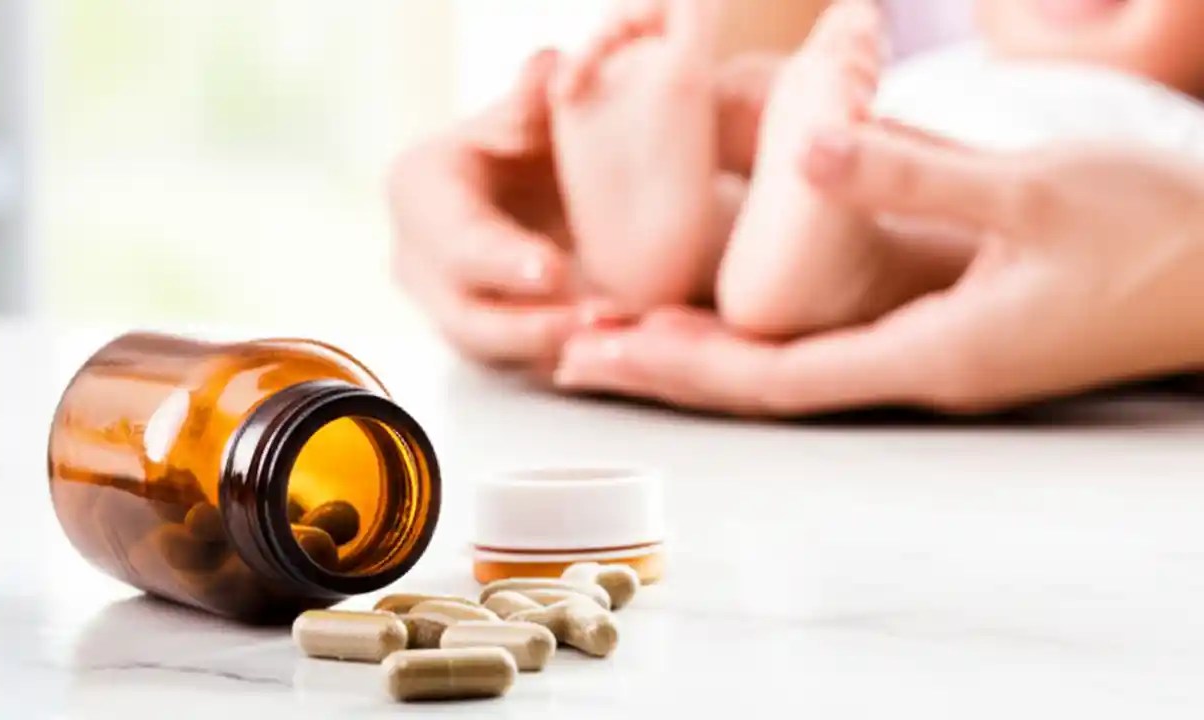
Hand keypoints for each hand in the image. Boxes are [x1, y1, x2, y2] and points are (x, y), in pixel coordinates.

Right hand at [388, 50, 578, 365]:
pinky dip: (564, 363)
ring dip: (552, 353)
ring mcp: (448, 308)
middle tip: (592, 320)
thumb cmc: (531, 139)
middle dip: (528, 327)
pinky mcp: (486, 342)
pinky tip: (609, 355)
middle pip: (464, 314)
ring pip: (494, 353)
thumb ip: (534, 98)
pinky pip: (521, 366)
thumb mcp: (530, 113)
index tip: (551, 269)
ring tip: (610, 340)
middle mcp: (420, 261)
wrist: (545, 182)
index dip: (500, 259)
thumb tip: (551, 71)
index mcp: (420, 191)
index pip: (454, 236)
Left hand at [553, 125, 1203, 414]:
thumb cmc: (1156, 229)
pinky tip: (716, 304)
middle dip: (666, 367)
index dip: (682, 364)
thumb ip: (917, 172)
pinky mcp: (940, 326)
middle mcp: (915, 369)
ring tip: (614, 332)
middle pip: (764, 384)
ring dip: (701, 351)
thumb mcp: (1035, 190)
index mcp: (932, 353)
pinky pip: (825, 337)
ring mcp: (926, 353)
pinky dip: (758, 326)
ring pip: (788, 364)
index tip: (602, 348)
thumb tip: (809, 149)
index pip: (777, 378)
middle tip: (571, 352)